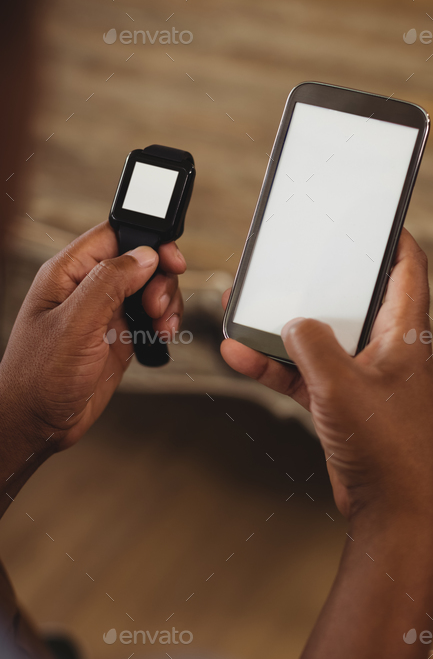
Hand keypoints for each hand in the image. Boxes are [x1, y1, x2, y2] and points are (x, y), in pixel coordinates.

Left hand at [0, 222, 185, 458]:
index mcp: (68, 273)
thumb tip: (143, 256)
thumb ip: (108, 284)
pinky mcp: (119, 335)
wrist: (38, 422)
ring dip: (166, 303)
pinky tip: (160, 337)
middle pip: (140, 260)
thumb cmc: (39, 377)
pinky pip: (151, 316)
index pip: (114, 235)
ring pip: (150, 288)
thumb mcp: (74, 325)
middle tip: (158, 305)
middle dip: (160, 279)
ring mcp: (105, 312)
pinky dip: (164, 324)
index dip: (146, 240)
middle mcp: (88, 288)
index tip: (169, 259)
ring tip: (161, 326)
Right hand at [221, 230, 432, 522]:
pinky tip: (240, 354)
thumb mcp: (340, 387)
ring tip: (246, 306)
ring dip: (284, 326)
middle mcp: (386, 349)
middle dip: (319, 280)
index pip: (407, 268)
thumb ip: (311, 346)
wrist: (387, 509)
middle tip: (290, 259)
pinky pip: (304, 372)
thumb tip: (293, 325)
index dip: (392, 237)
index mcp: (404, 334)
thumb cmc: (384, 447)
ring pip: (321, 336)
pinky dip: (275, 365)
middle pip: (353, 298)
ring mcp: (362, 376)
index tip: (368, 217)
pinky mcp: (341, 402)